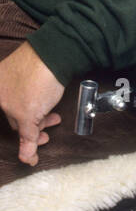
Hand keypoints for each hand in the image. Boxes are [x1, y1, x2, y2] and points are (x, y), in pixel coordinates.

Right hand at [0, 43, 64, 165]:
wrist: (54, 53)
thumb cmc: (37, 80)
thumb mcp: (30, 115)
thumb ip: (26, 137)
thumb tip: (26, 157)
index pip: (10, 126)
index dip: (23, 141)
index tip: (32, 152)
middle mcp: (0, 85)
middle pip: (16, 116)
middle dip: (33, 127)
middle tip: (47, 133)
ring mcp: (13, 75)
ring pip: (25, 104)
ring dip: (40, 116)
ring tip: (54, 118)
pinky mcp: (27, 69)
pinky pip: (30, 92)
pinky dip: (41, 102)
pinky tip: (50, 104)